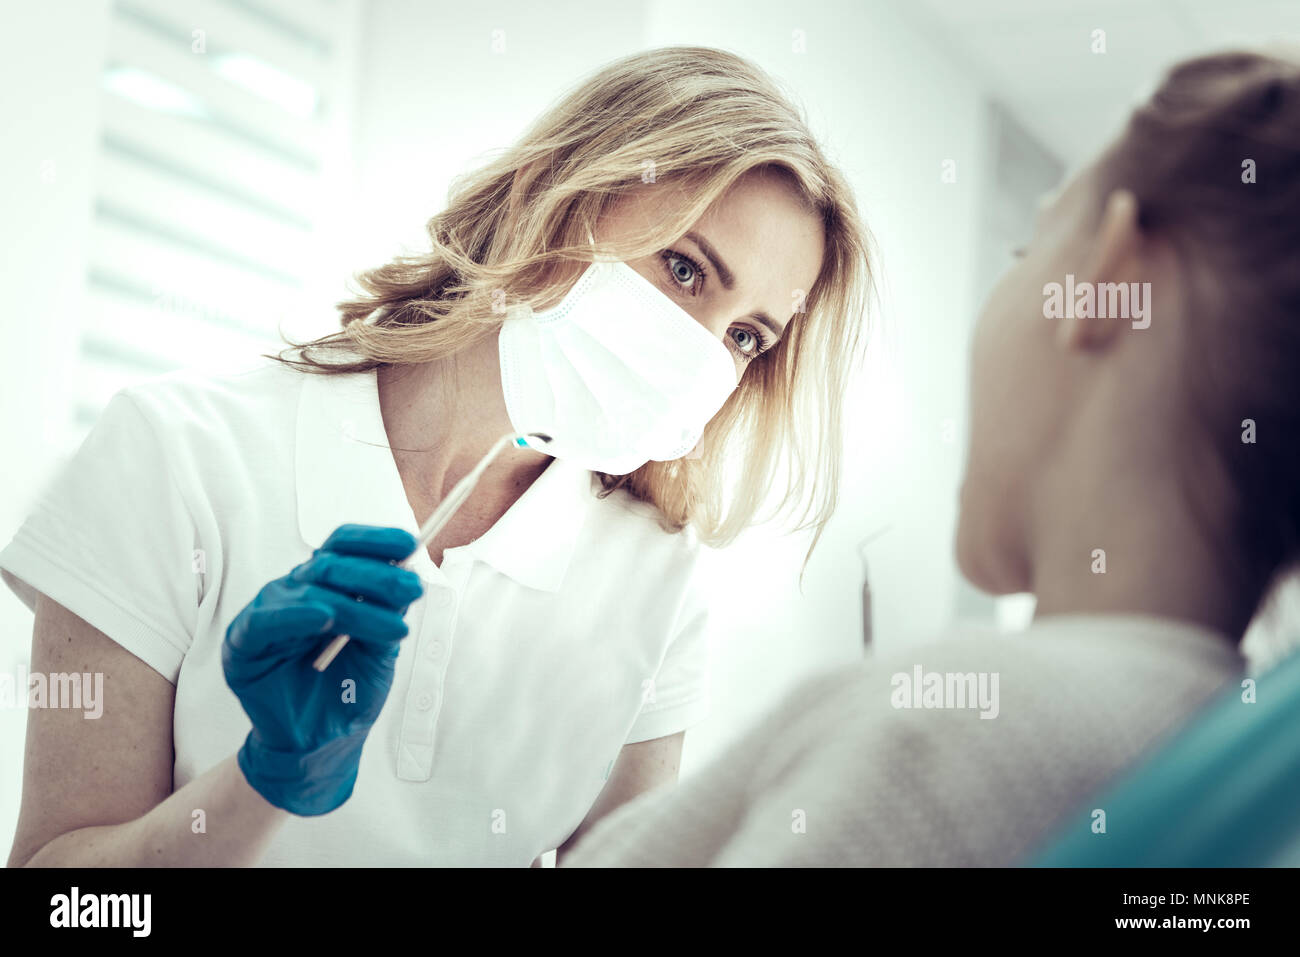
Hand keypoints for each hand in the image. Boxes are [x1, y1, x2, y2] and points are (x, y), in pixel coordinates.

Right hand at [222, 524, 422, 814]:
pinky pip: (266, 620)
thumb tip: (407, 574)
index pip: (342, 547)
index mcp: (323, 586)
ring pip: (309, 592)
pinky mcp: (243, 643)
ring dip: (356, 606)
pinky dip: (297, 615)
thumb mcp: (379, 648)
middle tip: (413, 590)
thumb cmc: (348, 691)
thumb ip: (386, 612)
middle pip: (330, 565)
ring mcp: (267, 614)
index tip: (410, 543)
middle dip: (377, 576)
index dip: (374, 541)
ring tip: (393, 627)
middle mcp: (293, 592)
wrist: (323, 743)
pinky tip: (324, 618)